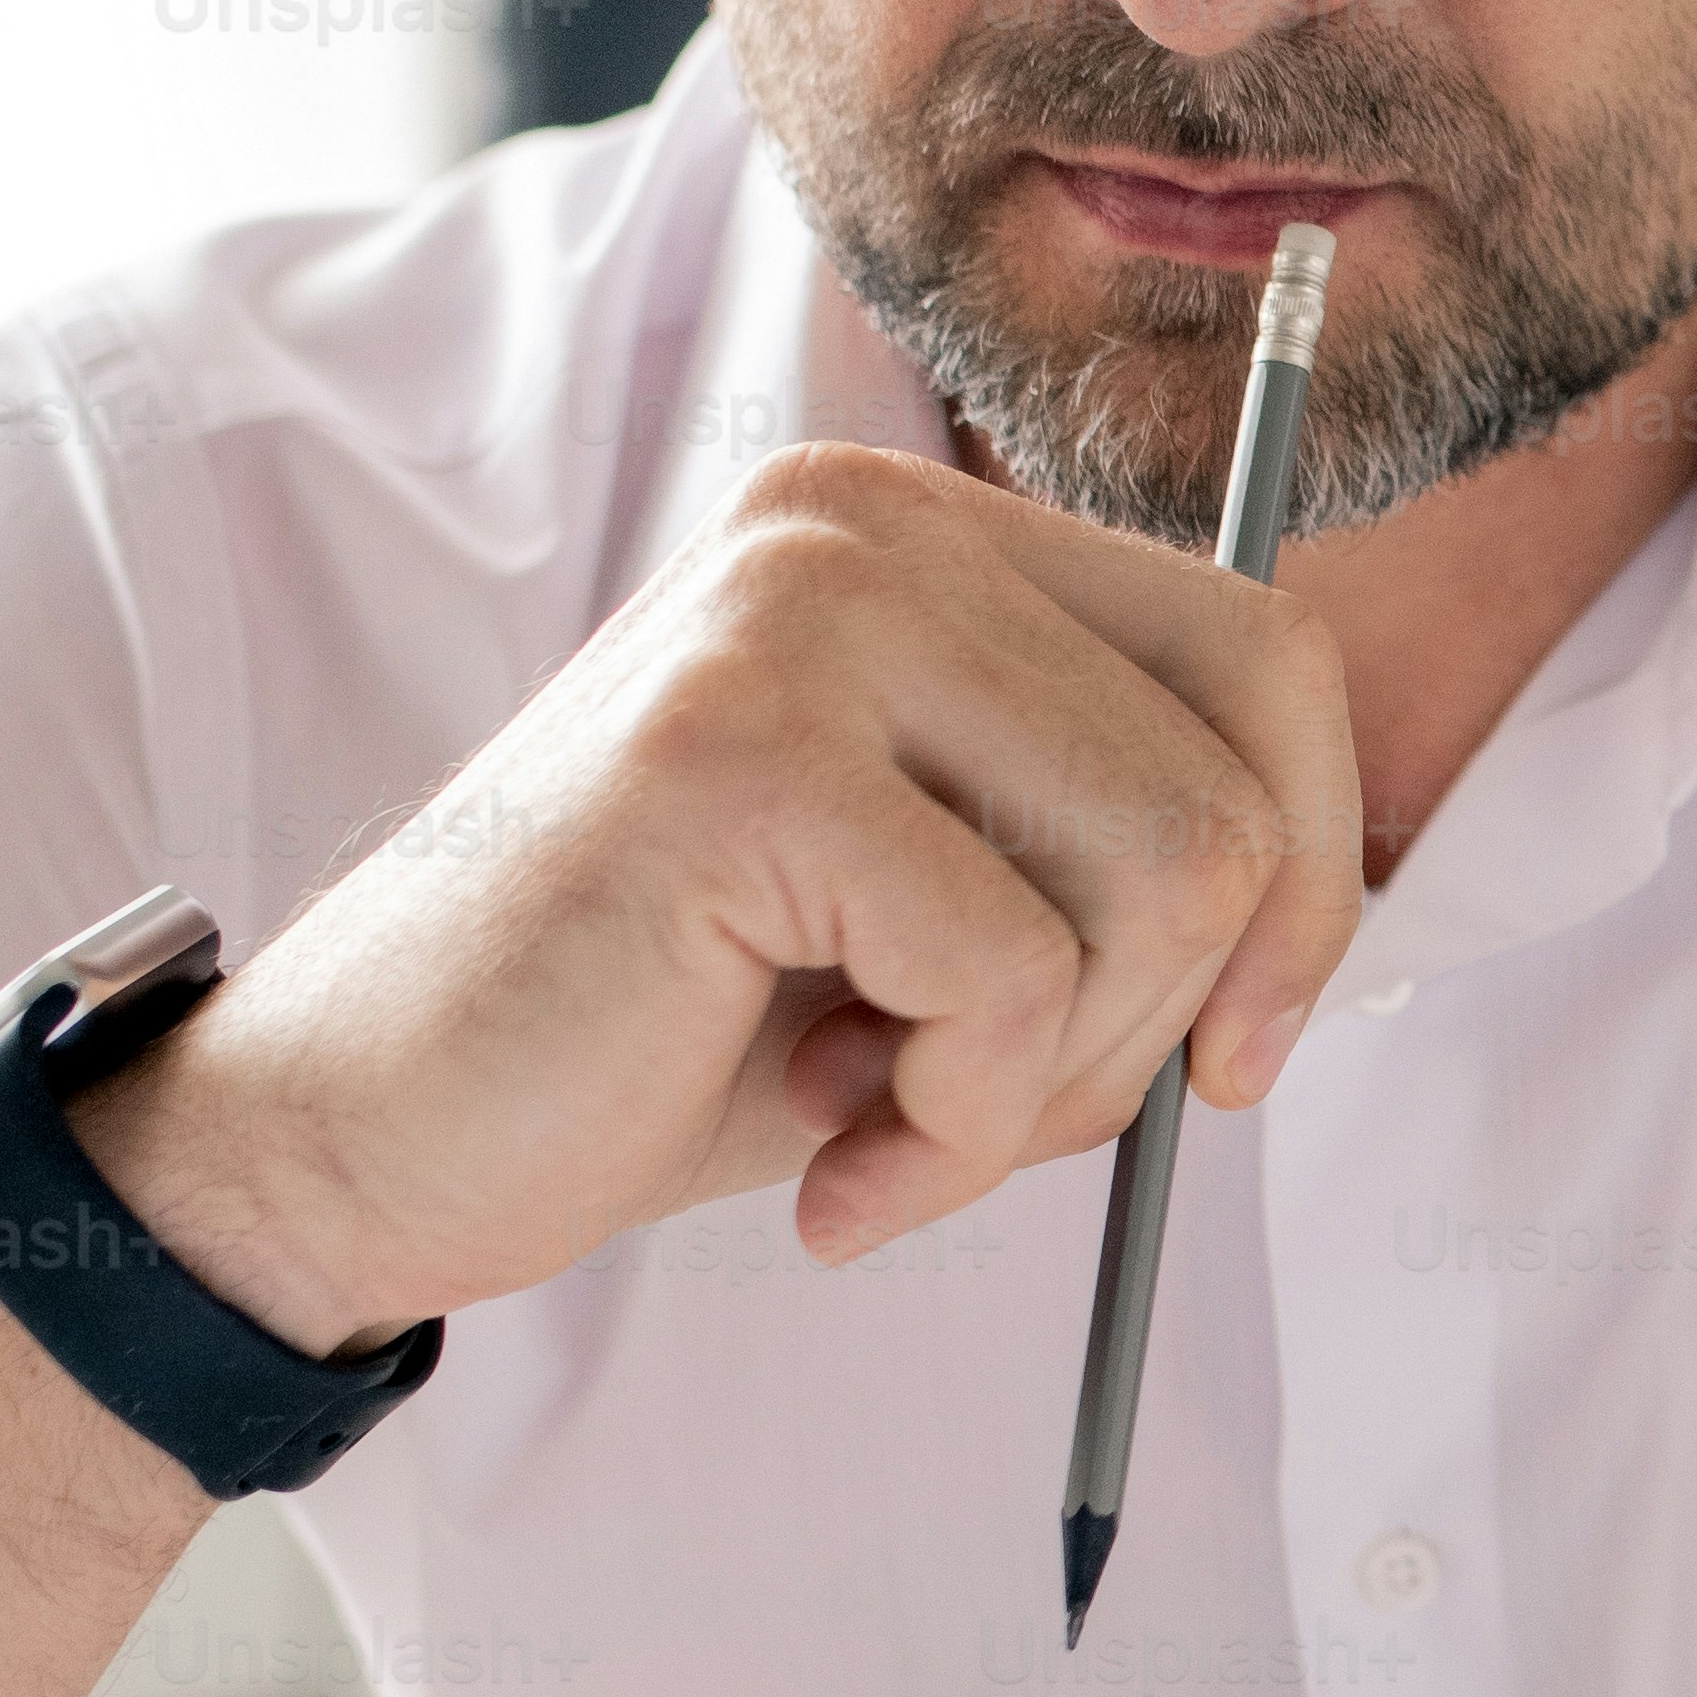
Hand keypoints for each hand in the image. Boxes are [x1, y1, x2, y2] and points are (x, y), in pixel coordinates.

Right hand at [82, 442, 1363, 1332]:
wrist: (363, 1138)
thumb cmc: (664, 1041)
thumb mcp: (939, 921)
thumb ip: (1116, 854)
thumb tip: (1334, 894)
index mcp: (922, 536)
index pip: (1268, 652)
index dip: (1310, 875)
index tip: (1236, 1057)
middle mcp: (863, 524)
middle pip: (1246, 762)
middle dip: (1186, 1003)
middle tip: (1022, 1118)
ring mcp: (796, 616)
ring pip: (1165, 871)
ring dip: (1060, 1081)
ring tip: (887, 1132)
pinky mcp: (741, 752)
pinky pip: (1014, 977)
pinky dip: (953, 1136)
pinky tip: (824, 1172)